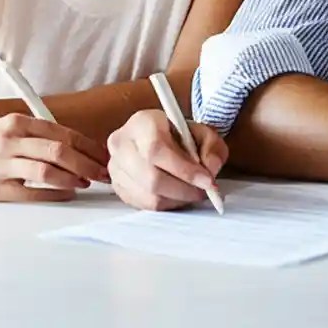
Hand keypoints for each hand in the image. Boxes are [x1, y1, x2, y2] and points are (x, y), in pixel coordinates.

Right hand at [0, 113, 108, 201]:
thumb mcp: (7, 127)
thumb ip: (36, 134)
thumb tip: (76, 147)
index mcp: (17, 122)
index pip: (62, 133)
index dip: (88, 146)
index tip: (103, 156)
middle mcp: (10, 140)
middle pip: (59, 151)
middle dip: (87, 164)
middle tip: (103, 174)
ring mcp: (1, 164)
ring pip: (47, 170)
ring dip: (72, 178)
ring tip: (86, 183)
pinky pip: (30, 191)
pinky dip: (53, 193)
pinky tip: (66, 193)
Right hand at [108, 109, 227, 210]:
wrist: (161, 140)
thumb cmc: (180, 135)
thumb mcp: (203, 133)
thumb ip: (212, 147)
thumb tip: (210, 168)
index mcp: (142, 122)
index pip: (157, 150)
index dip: (184, 170)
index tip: (206, 181)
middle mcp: (122, 143)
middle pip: (151, 177)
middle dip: (183, 189)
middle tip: (202, 191)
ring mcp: (116, 166)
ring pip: (148, 194)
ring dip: (176, 199)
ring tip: (191, 192)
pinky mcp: (117, 185)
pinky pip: (143, 204)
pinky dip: (166, 204)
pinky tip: (176, 195)